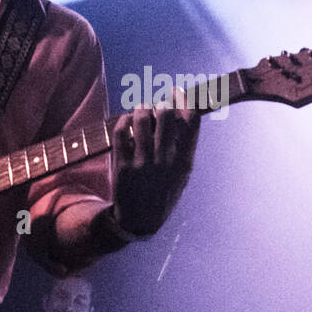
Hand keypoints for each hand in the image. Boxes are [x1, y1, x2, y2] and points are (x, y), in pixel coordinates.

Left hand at [109, 97, 200, 236]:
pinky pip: (121, 132)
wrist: (140, 220)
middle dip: (160, 103)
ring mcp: (143, 163)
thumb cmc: (163, 191)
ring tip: (140, 109)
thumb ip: (185, 145)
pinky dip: (123, 120)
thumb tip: (185, 110)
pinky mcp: (123, 166)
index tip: (176, 91)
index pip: (190, 121)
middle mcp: (165, 161)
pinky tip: (126, 120)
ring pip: (141, 119)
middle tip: (155, 106)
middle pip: (165, 114)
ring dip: (140, 108)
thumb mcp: (182, 173)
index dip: (184, 100)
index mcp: (184, 161)